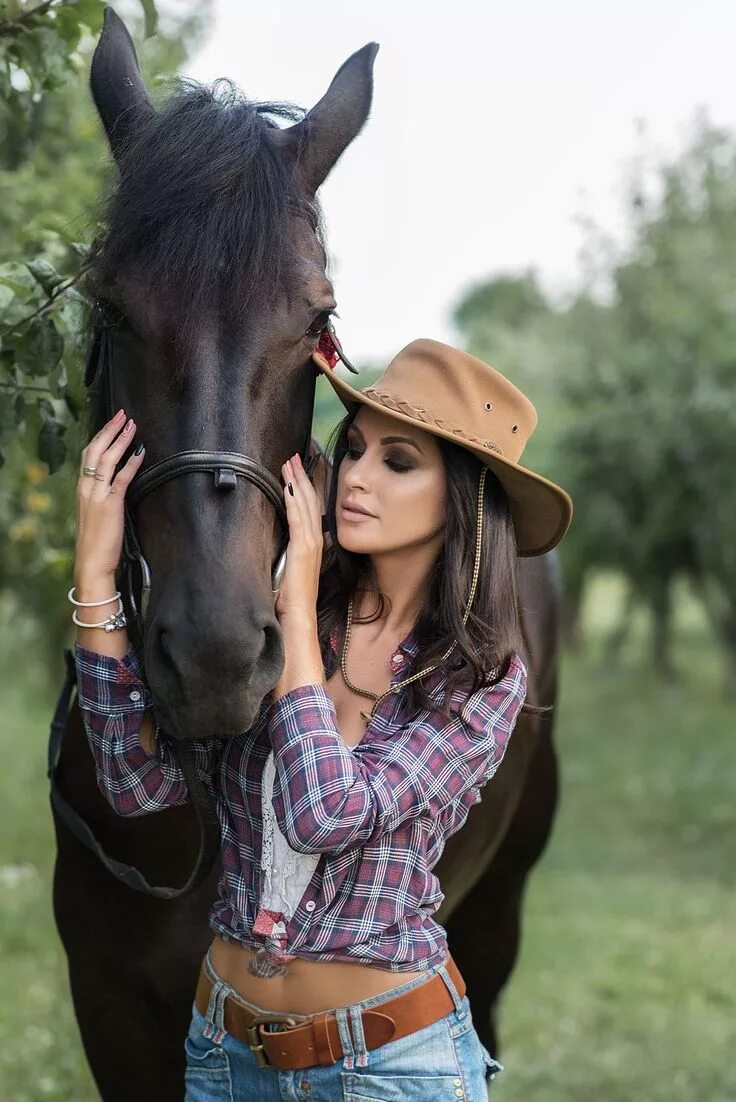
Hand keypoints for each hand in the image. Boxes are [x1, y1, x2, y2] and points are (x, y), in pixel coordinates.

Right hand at [74, 408, 144, 584]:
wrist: (91, 563)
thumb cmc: (97, 543)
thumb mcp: (97, 514)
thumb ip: (104, 497)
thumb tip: (118, 486)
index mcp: (82, 490)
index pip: (88, 455)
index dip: (100, 437)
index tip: (112, 423)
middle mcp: (86, 489)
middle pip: (95, 450)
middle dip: (109, 430)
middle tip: (122, 414)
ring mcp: (97, 496)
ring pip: (106, 459)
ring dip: (121, 440)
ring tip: (132, 425)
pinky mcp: (110, 505)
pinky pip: (121, 479)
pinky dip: (131, 463)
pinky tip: (141, 451)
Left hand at [275, 452, 323, 622]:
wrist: (298, 615)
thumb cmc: (291, 597)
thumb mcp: (290, 567)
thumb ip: (288, 551)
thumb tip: (277, 539)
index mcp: (313, 543)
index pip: (311, 507)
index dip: (305, 486)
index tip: (297, 468)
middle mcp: (316, 540)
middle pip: (309, 500)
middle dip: (301, 476)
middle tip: (294, 456)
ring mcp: (311, 544)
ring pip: (305, 505)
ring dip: (296, 482)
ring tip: (290, 463)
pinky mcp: (302, 549)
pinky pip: (297, 519)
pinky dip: (292, 501)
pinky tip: (286, 486)